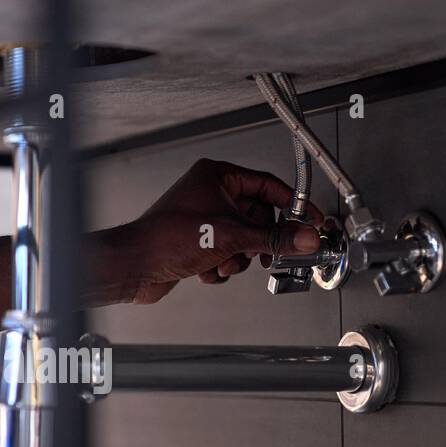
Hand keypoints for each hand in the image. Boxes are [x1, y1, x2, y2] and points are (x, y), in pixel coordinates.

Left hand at [90, 158, 323, 304]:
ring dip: (236, 258)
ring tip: (221, 263)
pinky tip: (205, 270)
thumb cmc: (166, 239)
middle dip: (256, 242)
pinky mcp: (198, 242)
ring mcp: (204, 219)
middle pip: (258, 218)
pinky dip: (221, 267)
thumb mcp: (231, 236)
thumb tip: (305, 237)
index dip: (293, 205)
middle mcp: (211, 193)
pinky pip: (227, 254)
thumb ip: (274, 237)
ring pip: (243, 239)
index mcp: (218, 176)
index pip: (268, 186)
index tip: (311, 222)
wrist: (134, 266)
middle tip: (263, 255)